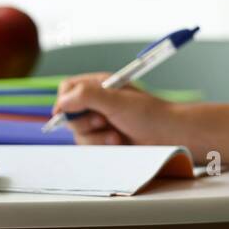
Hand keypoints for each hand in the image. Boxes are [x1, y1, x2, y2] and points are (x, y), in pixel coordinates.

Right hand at [52, 73, 178, 145]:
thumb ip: (87, 97)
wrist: (167, 135)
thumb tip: (61, 102)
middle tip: (102, 120)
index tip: (66, 111)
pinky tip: (117, 141)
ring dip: (95, 136)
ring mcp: (99, 120)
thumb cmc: (149, 113)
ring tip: (116, 134)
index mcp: (100, 85)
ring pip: (76, 131)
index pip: (67, 88)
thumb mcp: (116, 100)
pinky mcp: (102, 137)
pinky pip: (87, 144)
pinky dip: (100, 144)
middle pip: (68, 112)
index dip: (64, 100)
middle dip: (83, 121)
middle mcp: (97, 101)